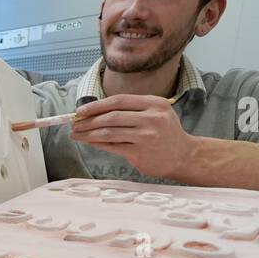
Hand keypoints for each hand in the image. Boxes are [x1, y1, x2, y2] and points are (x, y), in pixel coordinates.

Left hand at [69, 94, 196, 178]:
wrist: (184, 156)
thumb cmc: (165, 134)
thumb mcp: (156, 113)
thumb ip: (132, 110)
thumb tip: (96, 111)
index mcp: (154, 103)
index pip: (119, 100)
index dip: (97, 105)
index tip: (80, 110)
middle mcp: (152, 118)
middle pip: (112, 116)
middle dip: (89, 120)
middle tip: (74, 123)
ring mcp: (146, 136)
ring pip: (109, 132)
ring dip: (88, 133)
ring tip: (76, 133)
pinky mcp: (140, 152)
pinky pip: (113, 146)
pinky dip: (97, 144)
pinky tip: (88, 142)